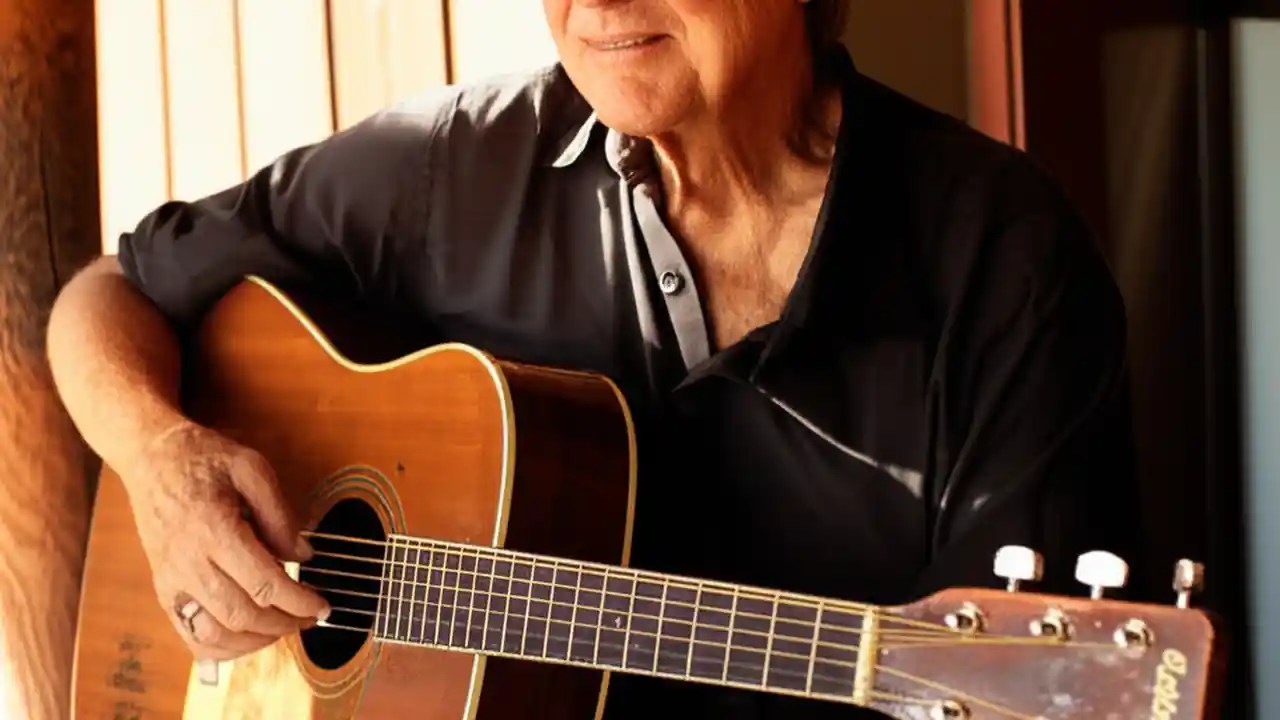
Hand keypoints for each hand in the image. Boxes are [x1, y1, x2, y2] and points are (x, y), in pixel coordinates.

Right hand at [123, 420, 329, 660]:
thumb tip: (304, 556)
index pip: (263, 583)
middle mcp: (188, 562)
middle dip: (283, 624)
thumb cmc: (204, 459)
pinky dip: (221, 647)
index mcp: (214, 530)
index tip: (322, 606)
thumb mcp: (252, 469)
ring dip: (255, 641)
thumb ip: (281, 515)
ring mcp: (171, 580)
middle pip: (241, 614)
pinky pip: (189, 634)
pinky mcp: (164, 588)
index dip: (299, 601)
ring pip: (214, 633)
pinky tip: (248, 638)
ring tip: (283, 627)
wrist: (151, 457)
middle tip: (308, 617)